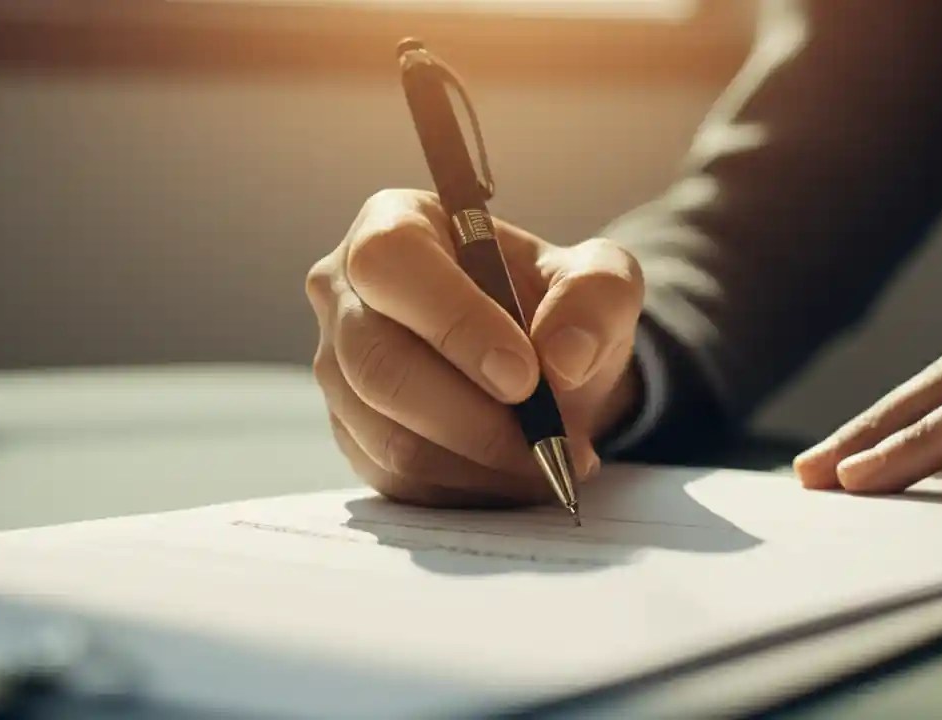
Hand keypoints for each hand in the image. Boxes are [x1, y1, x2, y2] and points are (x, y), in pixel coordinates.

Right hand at [306, 190, 642, 506]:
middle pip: (377, 364)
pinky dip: (468, 489)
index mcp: (394, 224)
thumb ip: (595, 300)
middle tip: (549, 441)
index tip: (525, 377)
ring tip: (552, 462)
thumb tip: (564, 358)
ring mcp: (339, 370)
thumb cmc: (559, 304)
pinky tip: (519, 476)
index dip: (454, 322)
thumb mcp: (602, 281)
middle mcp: (346, 294)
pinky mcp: (354, 435)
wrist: (548, 364)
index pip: (392, 263)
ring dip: (479, 464)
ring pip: (388, 436)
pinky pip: (398, 480)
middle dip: (471, 417)